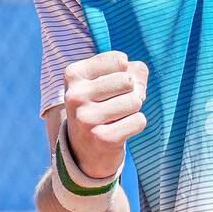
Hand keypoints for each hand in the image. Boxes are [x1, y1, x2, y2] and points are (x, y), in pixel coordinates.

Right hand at [63, 50, 148, 179]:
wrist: (85, 151)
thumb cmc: (101, 106)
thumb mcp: (108, 82)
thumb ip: (131, 70)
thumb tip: (139, 74)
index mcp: (73, 75)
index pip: (119, 60)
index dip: (125, 72)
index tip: (112, 86)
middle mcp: (75, 96)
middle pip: (128, 81)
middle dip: (131, 92)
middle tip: (117, 105)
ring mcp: (86, 118)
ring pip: (135, 101)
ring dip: (133, 109)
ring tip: (117, 117)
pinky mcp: (102, 138)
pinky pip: (139, 120)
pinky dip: (136, 124)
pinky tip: (120, 130)